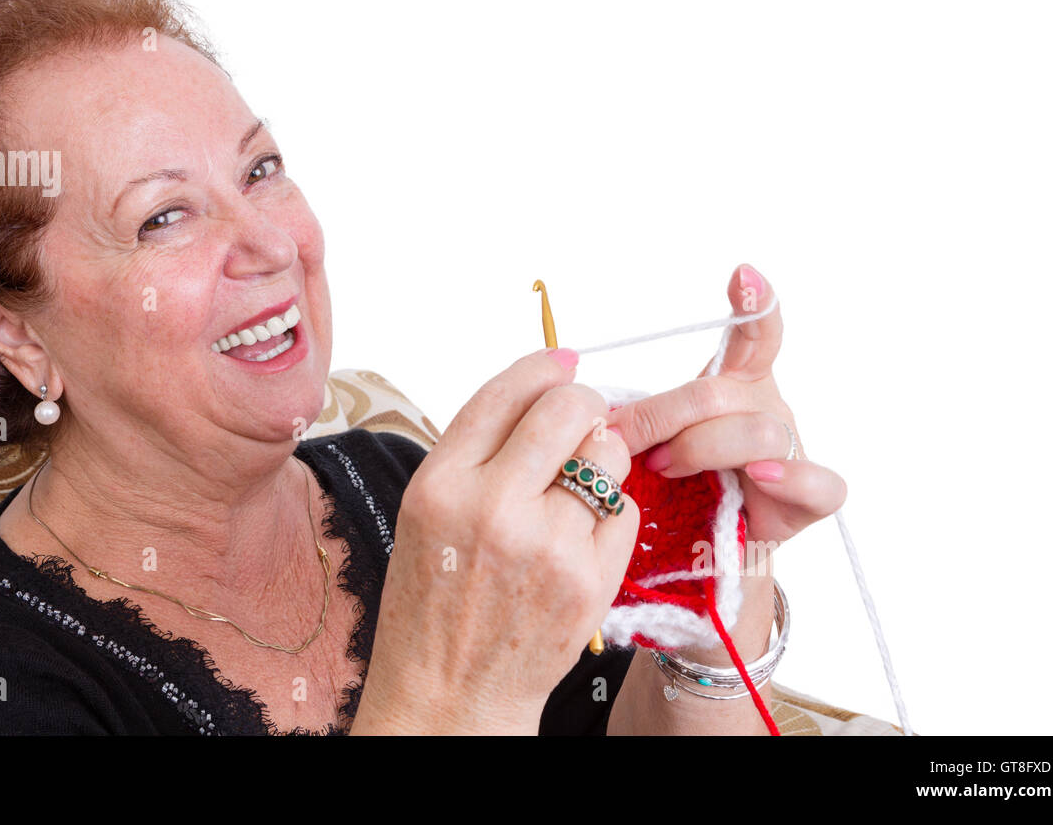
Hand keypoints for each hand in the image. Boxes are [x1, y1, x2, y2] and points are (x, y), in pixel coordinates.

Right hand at [352, 348, 639, 734]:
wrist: (449, 692)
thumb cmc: (435, 599)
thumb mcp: (427, 510)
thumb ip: (478, 450)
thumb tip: (546, 384)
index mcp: (441, 484)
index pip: (505, 392)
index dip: (543, 365)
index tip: (562, 360)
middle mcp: (492, 507)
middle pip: (568, 408)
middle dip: (583, 403)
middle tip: (580, 420)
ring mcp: (547, 546)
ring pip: (607, 455)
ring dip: (602, 456)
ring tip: (578, 486)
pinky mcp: (590, 580)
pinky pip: (625, 509)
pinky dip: (612, 512)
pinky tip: (581, 536)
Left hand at [607, 264, 846, 548]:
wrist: (694, 547)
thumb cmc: (669, 485)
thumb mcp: (643, 439)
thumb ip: (628, 417)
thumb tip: (589, 410)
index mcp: (733, 385)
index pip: (752, 337)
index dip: (755, 305)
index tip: (742, 273)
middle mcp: (765, 410)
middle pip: (723, 394)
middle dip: (663, 416)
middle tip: (624, 442)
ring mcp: (789, 453)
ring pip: (759, 432)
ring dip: (702, 447)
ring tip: (663, 469)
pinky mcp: (804, 502)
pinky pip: (820, 485)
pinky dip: (791, 479)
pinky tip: (757, 477)